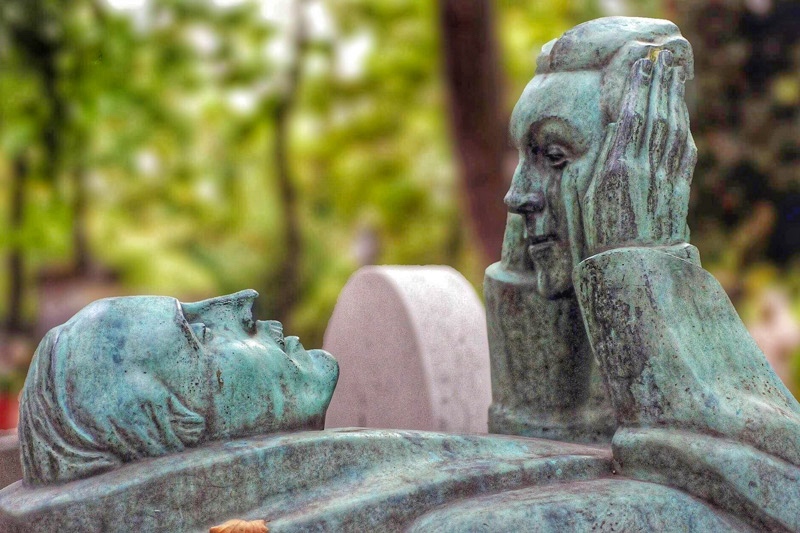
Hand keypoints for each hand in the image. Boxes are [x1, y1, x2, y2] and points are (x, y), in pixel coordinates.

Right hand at [583, 50, 696, 255]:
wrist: (628, 270)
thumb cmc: (592, 239)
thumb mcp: (577, 201)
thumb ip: (585, 167)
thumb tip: (595, 140)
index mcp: (615, 168)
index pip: (630, 117)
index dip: (638, 89)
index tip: (641, 66)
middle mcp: (643, 169)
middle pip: (656, 117)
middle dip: (659, 86)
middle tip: (663, 61)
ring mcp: (663, 181)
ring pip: (673, 132)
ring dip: (675, 103)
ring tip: (675, 81)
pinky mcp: (677, 195)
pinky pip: (683, 157)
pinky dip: (683, 135)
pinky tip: (682, 124)